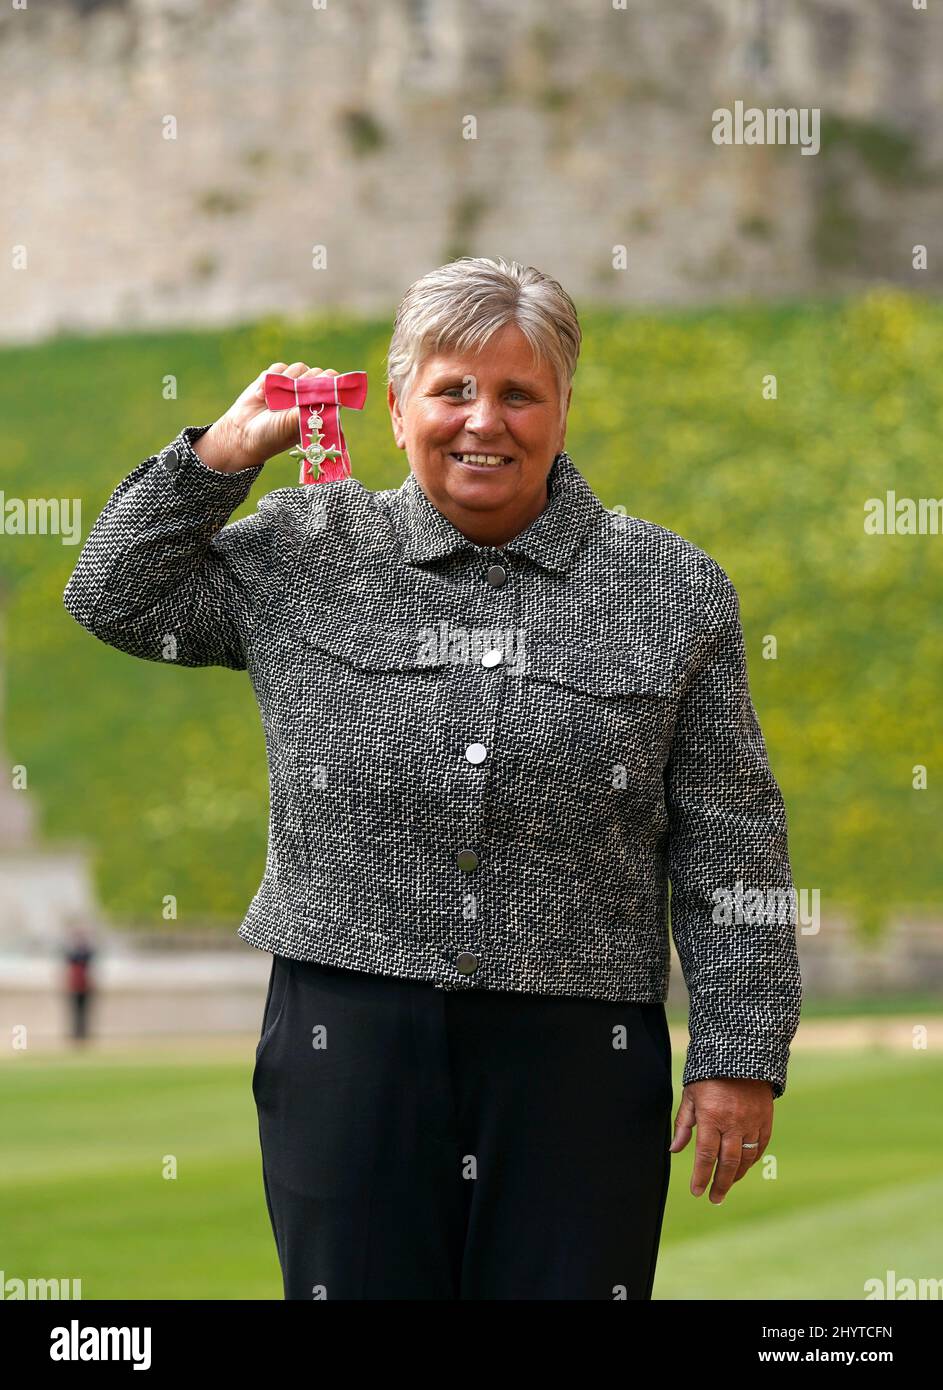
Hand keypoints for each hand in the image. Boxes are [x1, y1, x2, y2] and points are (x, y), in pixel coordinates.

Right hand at [193, 362, 339, 472]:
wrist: (242, 434)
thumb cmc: (273, 435)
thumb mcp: (294, 424)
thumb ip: (310, 406)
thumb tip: (326, 390)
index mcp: (318, 409)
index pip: (333, 387)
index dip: (329, 382)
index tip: (321, 385)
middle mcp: (308, 396)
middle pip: (318, 373)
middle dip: (306, 381)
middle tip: (293, 396)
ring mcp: (291, 386)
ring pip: (299, 367)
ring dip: (286, 381)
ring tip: (273, 401)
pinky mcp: (274, 378)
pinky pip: (278, 367)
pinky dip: (270, 379)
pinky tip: (262, 396)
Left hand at [669, 1077, 773, 1202]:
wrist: (741, 1054)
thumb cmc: (709, 1074)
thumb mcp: (691, 1095)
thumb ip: (684, 1123)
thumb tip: (674, 1149)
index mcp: (711, 1116)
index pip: (705, 1155)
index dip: (701, 1176)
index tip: (696, 1191)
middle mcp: (733, 1122)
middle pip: (727, 1163)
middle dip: (720, 1185)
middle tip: (714, 1199)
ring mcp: (752, 1122)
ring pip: (745, 1159)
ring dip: (735, 1176)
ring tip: (726, 1186)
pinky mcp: (765, 1120)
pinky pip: (759, 1147)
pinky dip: (751, 1161)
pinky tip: (742, 1168)